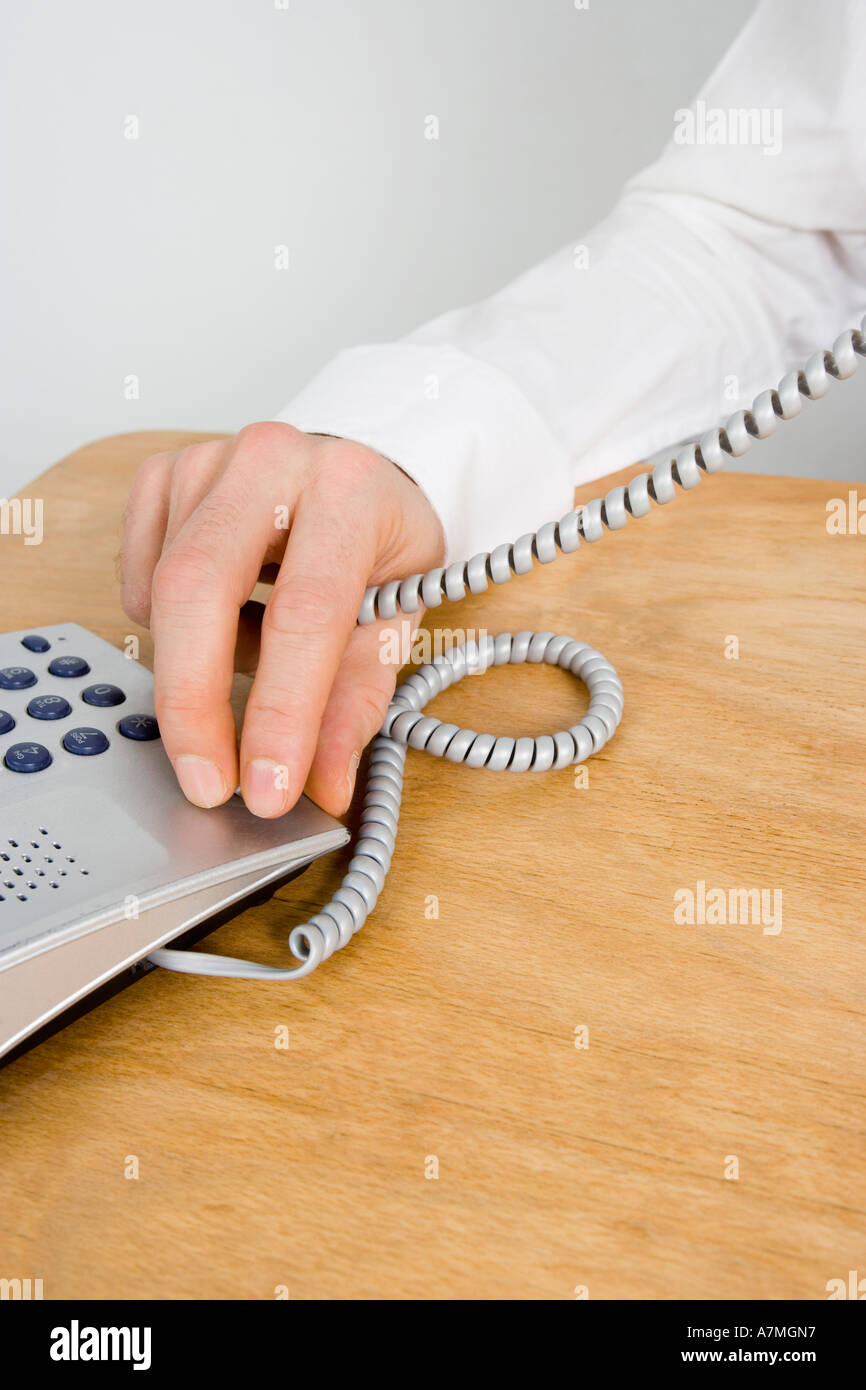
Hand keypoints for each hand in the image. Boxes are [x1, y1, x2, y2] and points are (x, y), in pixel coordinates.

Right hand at [120, 423, 444, 816]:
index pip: (305, 613)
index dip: (282, 710)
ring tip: (258, 653)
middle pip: (197, 589)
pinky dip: (172, 628)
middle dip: (194, 704)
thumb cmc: (380, 546)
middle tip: (207, 783)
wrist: (355, 473)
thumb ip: (358, 698)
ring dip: (200, 663)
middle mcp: (271, 460)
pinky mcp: (161, 477)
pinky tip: (225, 612)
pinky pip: (139, 581)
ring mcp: (206, 461)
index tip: (268, 787)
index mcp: (349, 491)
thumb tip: (322, 783)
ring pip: (163, 594)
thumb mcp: (398, 616)